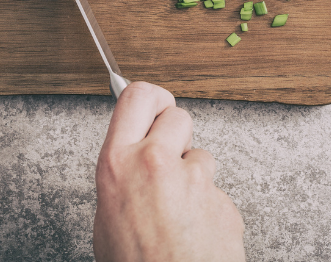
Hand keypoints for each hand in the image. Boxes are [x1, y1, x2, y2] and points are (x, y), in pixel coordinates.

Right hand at [94, 83, 244, 261]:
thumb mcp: (106, 217)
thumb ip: (121, 177)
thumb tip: (129, 160)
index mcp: (118, 165)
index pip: (136, 96)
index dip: (150, 98)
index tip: (155, 105)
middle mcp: (156, 164)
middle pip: (178, 115)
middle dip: (176, 135)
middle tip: (169, 161)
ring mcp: (196, 181)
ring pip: (202, 157)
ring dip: (194, 178)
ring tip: (179, 214)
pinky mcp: (224, 203)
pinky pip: (218, 193)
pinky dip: (210, 210)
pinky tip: (195, 235)